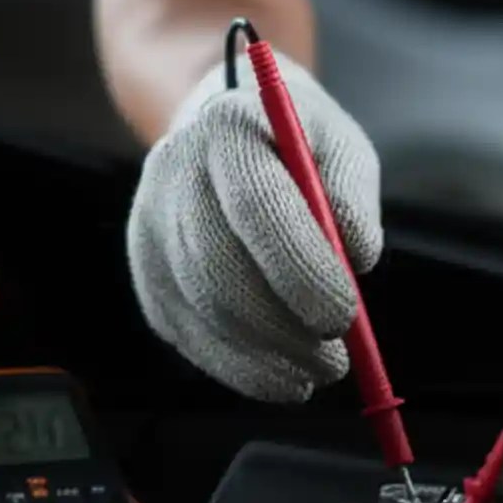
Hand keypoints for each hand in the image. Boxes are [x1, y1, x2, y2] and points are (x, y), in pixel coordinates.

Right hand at [127, 52, 381, 401]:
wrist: (228, 138)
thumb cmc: (301, 150)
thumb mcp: (341, 151)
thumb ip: (352, 199)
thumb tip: (356, 258)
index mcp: (228, 128)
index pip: (256, 204)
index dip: (299, 267)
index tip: (343, 315)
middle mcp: (174, 172)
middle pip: (217, 265)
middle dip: (281, 327)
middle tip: (335, 362)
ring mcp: (151, 224)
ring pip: (201, 309)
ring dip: (264, 356)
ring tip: (317, 370)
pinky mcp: (146, 271)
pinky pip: (188, 333)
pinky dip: (237, 365)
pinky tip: (278, 374)